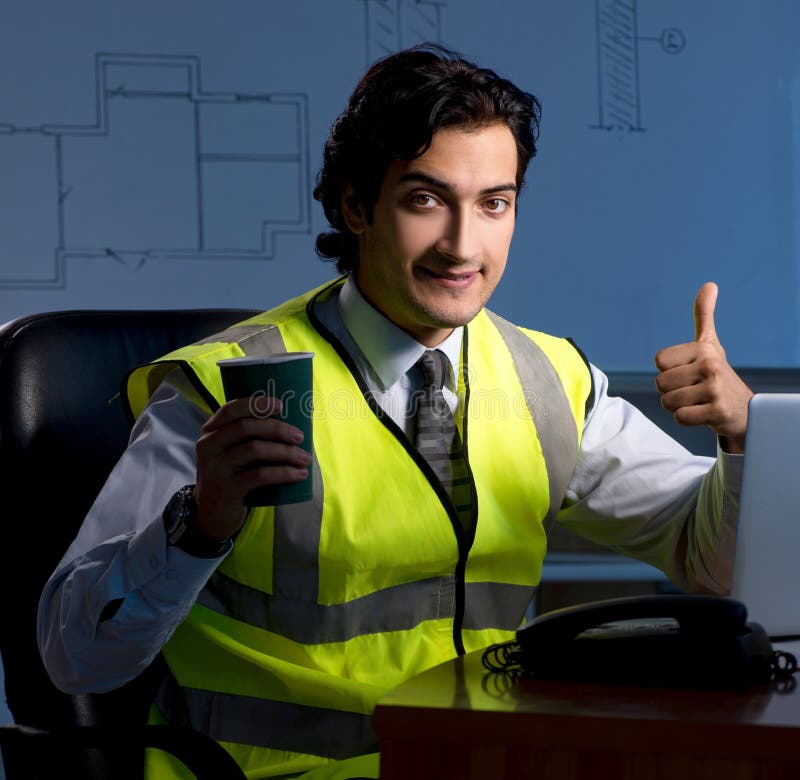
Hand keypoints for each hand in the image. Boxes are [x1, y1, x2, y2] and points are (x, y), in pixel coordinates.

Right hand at [193, 396, 310, 538]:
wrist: (213, 513)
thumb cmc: (232, 475)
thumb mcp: (231, 452)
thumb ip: (247, 437)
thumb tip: (290, 423)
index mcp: (210, 432)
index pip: (231, 409)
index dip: (256, 404)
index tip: (281, 405)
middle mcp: (208, 446)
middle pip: (245, 428)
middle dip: (277, 429)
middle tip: (299, 436)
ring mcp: (216, 468)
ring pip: (254, 450)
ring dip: (285, 452)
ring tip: (305, 458)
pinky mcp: (227, 488)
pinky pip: (260, 475)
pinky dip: (284, 473)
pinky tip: (299, 474)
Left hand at [654, 282, 752, 453]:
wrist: (745, 409)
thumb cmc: (718, 374)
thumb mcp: (711, 344)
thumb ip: (704, 316)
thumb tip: (709, 284)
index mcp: (703, 349)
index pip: (659, 362)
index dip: (669, 370)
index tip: (688, 372)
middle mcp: (710, 366)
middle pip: (660, 383)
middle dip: (672, 391)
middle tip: (693, 390)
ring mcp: (715, 389)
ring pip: (668, 402)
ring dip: (678, 406)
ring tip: (697, 401)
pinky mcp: (716, 412)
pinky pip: (680, 417)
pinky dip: (687, 419)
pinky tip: (702, 413)